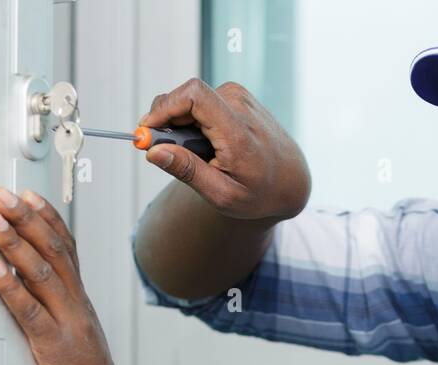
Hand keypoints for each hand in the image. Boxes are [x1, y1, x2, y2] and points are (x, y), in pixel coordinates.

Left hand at [0, 187, 136, 364]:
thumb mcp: (71, 333)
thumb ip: (50, 310)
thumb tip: (17, 287)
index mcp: (79, 301)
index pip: (67, 248)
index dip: (47, 218)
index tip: (28, 195)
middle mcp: (76, 305)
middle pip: (54, 251)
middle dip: (26, 218)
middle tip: (1, 196)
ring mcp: (67, 323)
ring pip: (43, 273)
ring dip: (15, 243)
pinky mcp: (53, 345)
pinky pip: (29, 310)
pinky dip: (9, 287)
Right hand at [140, 78, 310, 221]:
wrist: (291, 180)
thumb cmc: (259, 193)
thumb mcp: (223, 195)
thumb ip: (187, 171)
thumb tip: (153, 152)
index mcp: (236, 130)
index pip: (192, 96)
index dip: (163, 108)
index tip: (146, 131)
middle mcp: (239, 105)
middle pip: (185, 98)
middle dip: (167, 123)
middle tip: (166, 152)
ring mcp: (240, 97)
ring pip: (191, 101)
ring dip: (183, 125)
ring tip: (198, 155)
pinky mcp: (236, 96)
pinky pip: (202, 102)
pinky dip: (194, 122)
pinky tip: (207, 145)